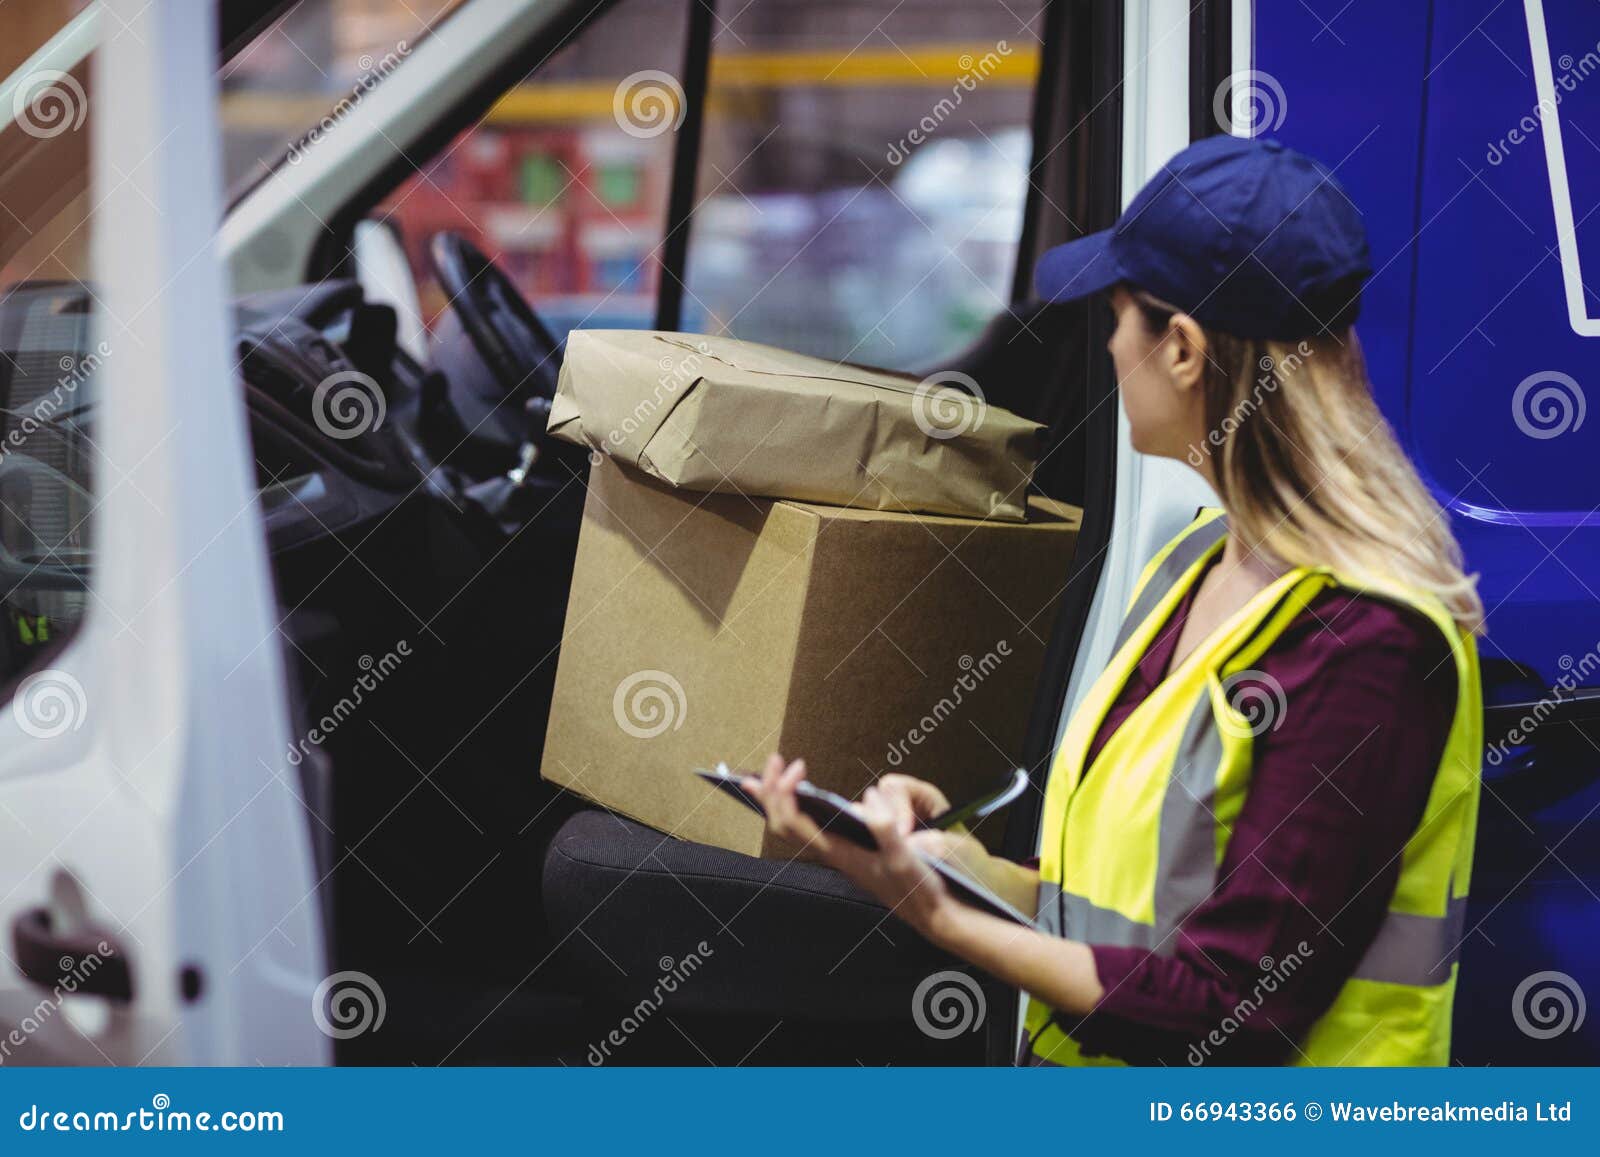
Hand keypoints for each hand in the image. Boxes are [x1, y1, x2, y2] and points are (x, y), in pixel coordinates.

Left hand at [745, 754, 950, 932]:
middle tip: (774, 760)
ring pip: (793, 826)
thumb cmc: (918, 889)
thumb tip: (870, 796)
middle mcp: (832, 854)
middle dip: (771, 791)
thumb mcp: (905, 859)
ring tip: (772, 774)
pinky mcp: (848, 852)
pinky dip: (797, 808)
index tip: (797, 767)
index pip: (794, 822)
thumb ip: (886, 829)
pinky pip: (810, 828)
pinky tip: (801, 797)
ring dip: (778, 799)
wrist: (930, 913)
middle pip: (783, 823)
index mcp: (839, 853)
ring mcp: (838, 853)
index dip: (785, 793)